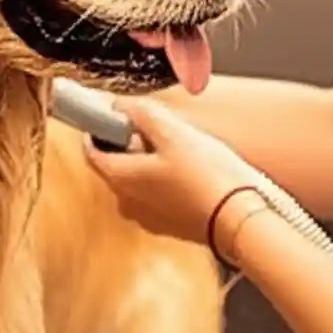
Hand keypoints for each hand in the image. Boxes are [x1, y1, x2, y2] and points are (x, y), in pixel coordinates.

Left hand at [84, 96, 269, 248]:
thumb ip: (141, 114)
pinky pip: (159, 197)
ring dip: (151, 163)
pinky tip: (193, 173)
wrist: (240, 221)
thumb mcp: (172, 133)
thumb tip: (120, 106)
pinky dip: (167, 182)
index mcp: (120, 178)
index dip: (99, 129)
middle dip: (131, 144)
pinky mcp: (170, 226)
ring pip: (139, 182)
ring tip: (182, 150)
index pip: (91, 151)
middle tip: (157, 128)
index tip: (113, 115)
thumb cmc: (207, 177)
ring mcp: (148, 218)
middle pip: (116, 166)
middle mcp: (127, 202)